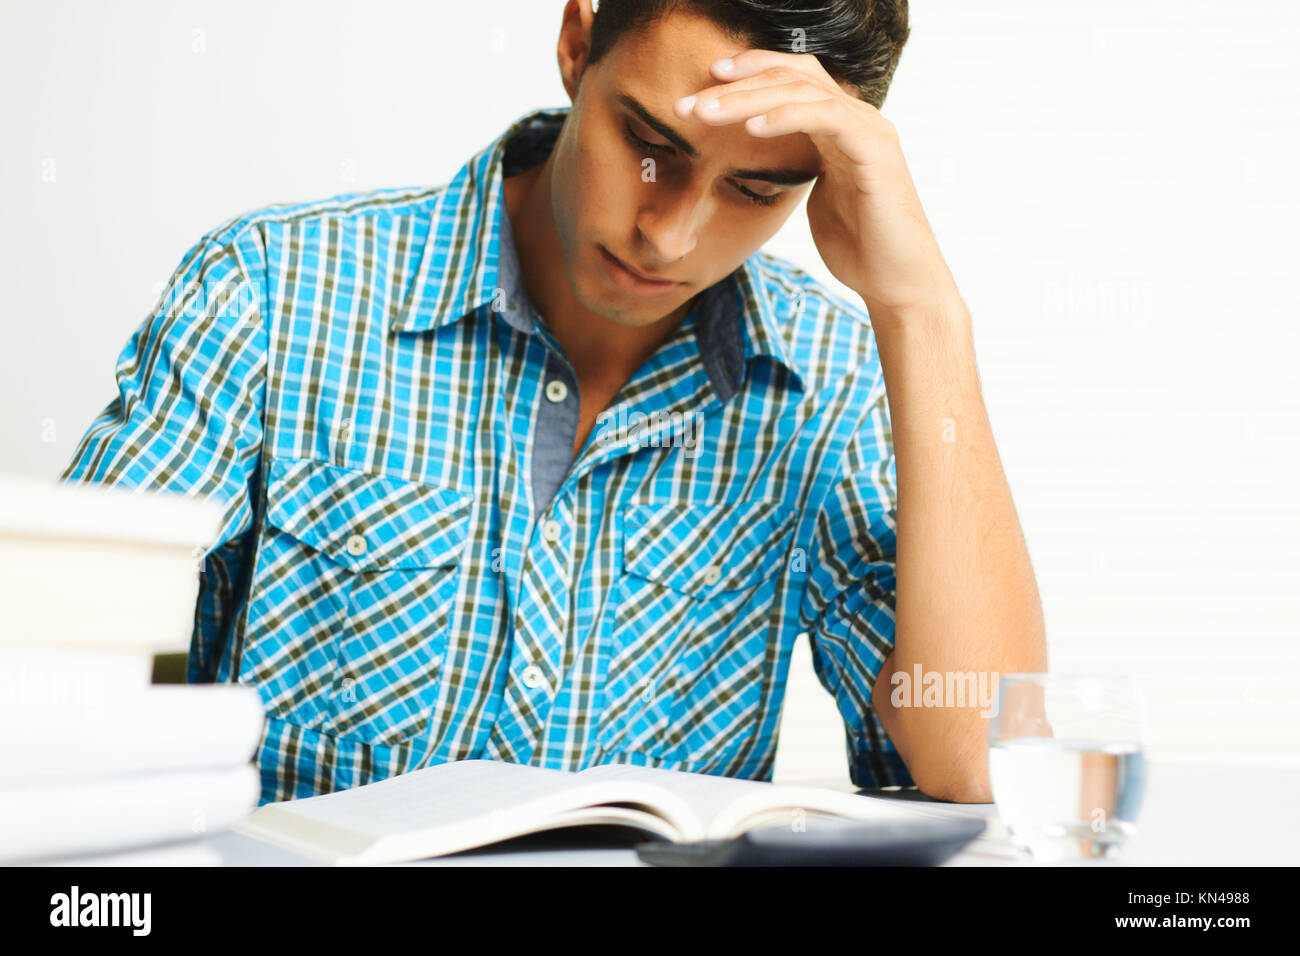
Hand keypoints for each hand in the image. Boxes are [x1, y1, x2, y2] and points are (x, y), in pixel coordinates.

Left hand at [674, 50, 956, 316]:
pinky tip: (753, 127)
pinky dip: (786, 116)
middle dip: (736, 85)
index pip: (793, 78)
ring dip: (748, 99)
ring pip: (804, 91)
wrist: (897, 281)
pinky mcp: (875, 151)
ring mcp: (869, 130)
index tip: (704, 80)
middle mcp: (857, 118)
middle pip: (792, 76)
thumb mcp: (815, 195)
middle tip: (686, 102)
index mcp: (840, 125)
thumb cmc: (858, 245)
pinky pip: (827, 118)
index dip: (750, 71)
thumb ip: (797, 166)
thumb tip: (757, 162)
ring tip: (705, 112)